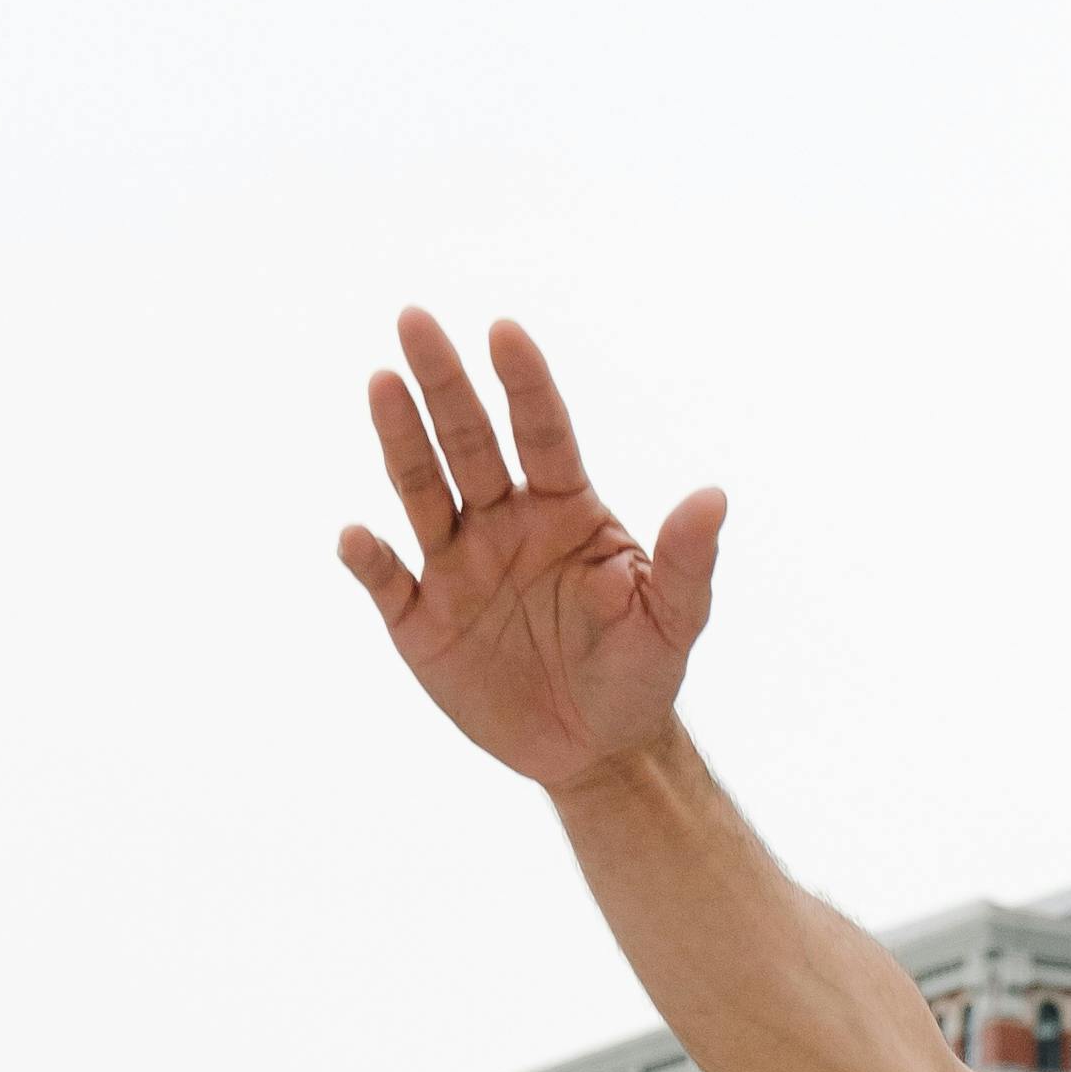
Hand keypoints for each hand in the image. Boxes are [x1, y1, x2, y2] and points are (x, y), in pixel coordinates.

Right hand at [338, 311, 722, 794]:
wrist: (598, 750)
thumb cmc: (640, 671)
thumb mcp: (672, 621)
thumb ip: (687, 561)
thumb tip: (714, 497)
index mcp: (563, 509)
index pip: (542, 434)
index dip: (525, 385)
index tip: (504, 332)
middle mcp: (502, 521)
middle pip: (468, 442)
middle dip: (444, 384)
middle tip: (416, 321)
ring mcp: (456, 566)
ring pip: (420, 490)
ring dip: (399, 439)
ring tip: (382, 384)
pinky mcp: (419, 620)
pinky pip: (386, 581)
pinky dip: (367, 558)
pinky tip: (356, 535)